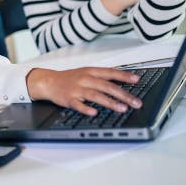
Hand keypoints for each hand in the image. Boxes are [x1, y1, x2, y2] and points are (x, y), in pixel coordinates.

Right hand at [27, 67, 142, 115]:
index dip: (124, 76)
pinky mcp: (68, 99)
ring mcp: (76, 89)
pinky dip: (85, 108)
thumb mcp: (86, 72)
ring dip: (110, 102)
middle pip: (106, 86)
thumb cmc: (70, 78)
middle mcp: (85, 79)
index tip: (137, 80)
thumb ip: (103, 76)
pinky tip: (93, 112)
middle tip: (136, 102)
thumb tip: (123, 80)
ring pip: (95, 95)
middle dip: (123, 94)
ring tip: (122, 108)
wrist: (48, 81)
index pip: (110, 73)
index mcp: (90, 72)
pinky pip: (78, 104)